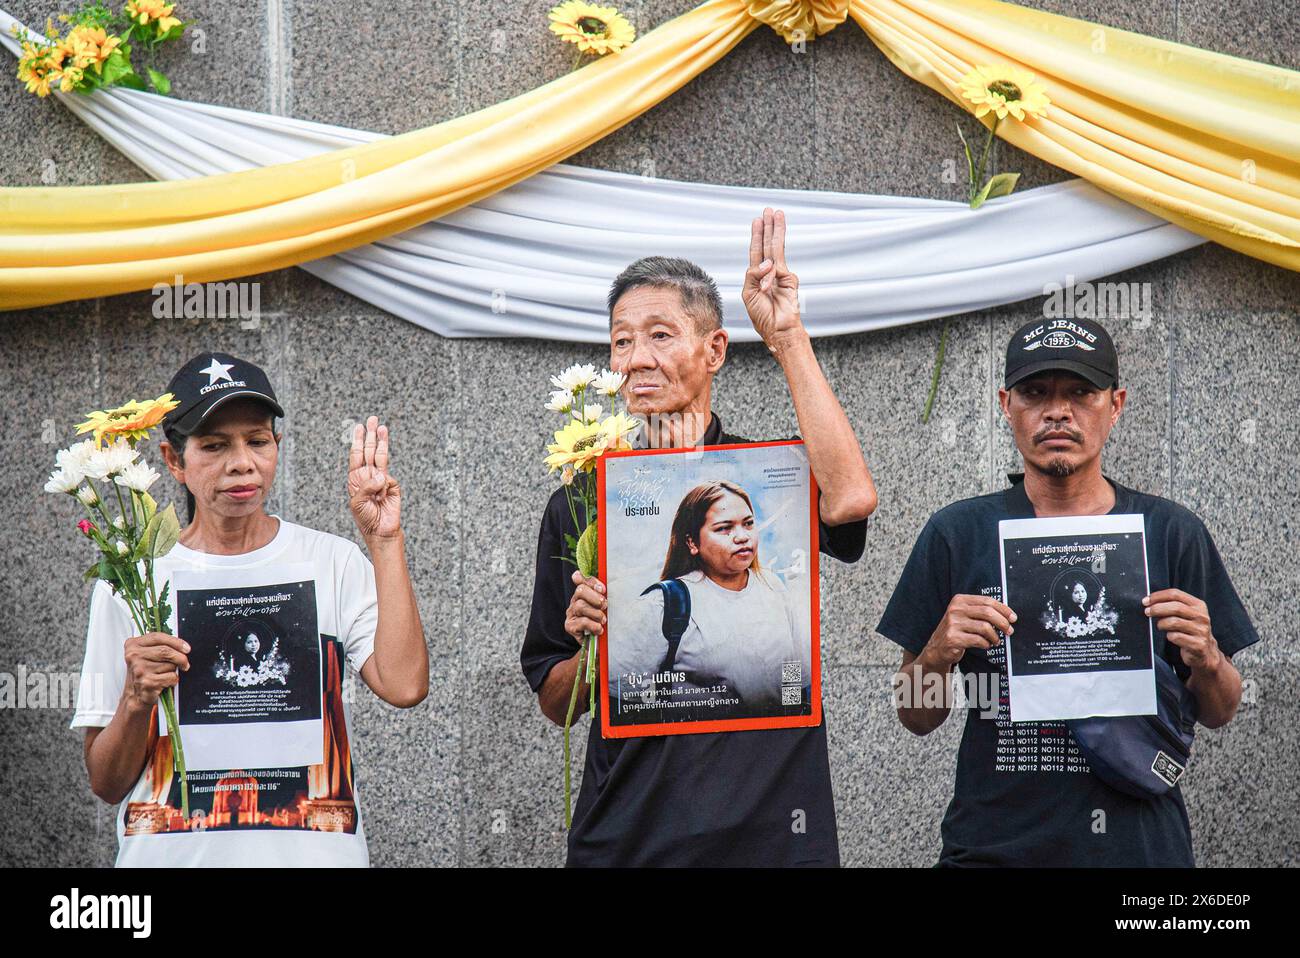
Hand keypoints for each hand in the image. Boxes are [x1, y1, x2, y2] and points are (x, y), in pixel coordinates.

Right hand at [123, 632, 189, 711]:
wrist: (135, 696)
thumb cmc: (144, 673)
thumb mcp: (146, 655)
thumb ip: (159, 646)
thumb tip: (182, 646)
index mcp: (133, 645)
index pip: (157, 637)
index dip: (175, 641)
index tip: (187, 648)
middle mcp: (133, 656)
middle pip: (166, 651)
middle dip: (181, 657)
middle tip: (185, 663)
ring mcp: (139, 669)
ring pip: (170, 665)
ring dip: (174, 671)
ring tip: (165, 675)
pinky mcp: (147, 682)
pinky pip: (171, 677)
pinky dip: (173, 681)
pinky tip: (165, 683)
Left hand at [348, 416, 401, 539]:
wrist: (381, 531)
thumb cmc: (365, 518)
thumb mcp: (357, 502)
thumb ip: (366, 486)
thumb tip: (381, 474)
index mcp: (356, 478)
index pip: (357, 455)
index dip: (357, 441)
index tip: (359, 427)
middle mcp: (368, 475)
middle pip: (369, 451)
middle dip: (371, 435)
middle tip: (372, 420)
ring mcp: (381, 479)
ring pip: (381, 457)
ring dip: (382, 442)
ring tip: (382, 427)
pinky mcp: (393, 485)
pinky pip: (388, 478)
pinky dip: (383, 486)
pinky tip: (381, 496)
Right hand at [565, 570, 605, 642]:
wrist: (598, 646)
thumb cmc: (604, 623)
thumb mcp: (606, 608)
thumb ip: (604, 596)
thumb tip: (605, 588)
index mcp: (583, 593)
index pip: (580, 578)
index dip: (591, 581)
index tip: (603, 589)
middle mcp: (575, 601)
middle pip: (580, 590)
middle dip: (595, 597)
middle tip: (605, 606)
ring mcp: (571, 614)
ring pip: (580, 606)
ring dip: (595, 613)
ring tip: (603, 620)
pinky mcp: (570, 626)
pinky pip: (581, 622)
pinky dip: (593, 625)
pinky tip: (599, 629)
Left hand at [742, 207, 804, 347]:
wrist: (778, 330)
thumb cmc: (762, 316)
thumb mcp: (749, 293)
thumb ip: (753, 274)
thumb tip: (766, 262)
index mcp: (757, 276)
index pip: (757, 250)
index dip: (757, 235)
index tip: (758, 220)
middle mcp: (769, 272)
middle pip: (768, 244)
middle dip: (768, 227)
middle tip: (769, 210)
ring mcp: (781, 274)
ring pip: (776, 249)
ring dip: (776, 231)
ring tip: (776, 215)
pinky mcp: (789, 279)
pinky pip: (775, 270)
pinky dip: (768, 273)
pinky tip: (766, 284)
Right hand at [922, 595, 1015, 669]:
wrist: (937, 647)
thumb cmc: (956, 630)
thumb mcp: (965, 615)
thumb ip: (981, 611)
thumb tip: (1007, 615)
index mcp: (959, 600)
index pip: (987, 601)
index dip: (1003, 609)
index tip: (1013, 618)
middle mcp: (955, 610)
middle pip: (987, 612)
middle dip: (1003, 622)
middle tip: (1009, 630)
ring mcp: (953, 624)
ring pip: (985, 627)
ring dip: (995, 636)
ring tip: (995, 640)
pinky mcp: (953, 638)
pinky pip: (978, 640)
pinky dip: (986, 644)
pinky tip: (986, 645)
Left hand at [1145, 588, 1221, 670]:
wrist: (1205, 652)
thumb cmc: (1190, 630)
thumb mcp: (1187, 614)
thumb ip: (1172, 606)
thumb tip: (1150, 602)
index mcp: (1198, 605)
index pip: (1176, 594)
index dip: (1158, 596)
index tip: (1146, 601)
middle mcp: (1202, 617)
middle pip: (1175, 607)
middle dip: (1157, 609)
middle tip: (1147, 612)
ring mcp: (1201, 631)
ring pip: (1174, 622)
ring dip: (1161, 624)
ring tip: (1160, 626)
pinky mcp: (1197, 644)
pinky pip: (1175, 637)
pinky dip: (1169, 636)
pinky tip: (1171, 636)